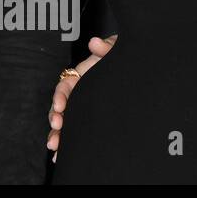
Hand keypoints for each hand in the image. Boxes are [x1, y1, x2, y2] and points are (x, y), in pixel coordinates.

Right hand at [46, 34, 114, 161]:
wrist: (141, 64)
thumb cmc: (124, 55)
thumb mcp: (118, 48)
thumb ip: (108, 46)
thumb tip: (94, 42)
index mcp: (83, 74)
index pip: (65, 84)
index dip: (60, 95)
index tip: (61, 106)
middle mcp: (80, 91)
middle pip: (61, 106)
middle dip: (55, 118)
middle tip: (57, 128)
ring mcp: (84, 105)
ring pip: (66, 121)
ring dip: (58, 134)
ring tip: (56, 147)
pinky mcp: (91, 116)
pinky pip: (76, 130)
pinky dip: (67, 143)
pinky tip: (61, 155)